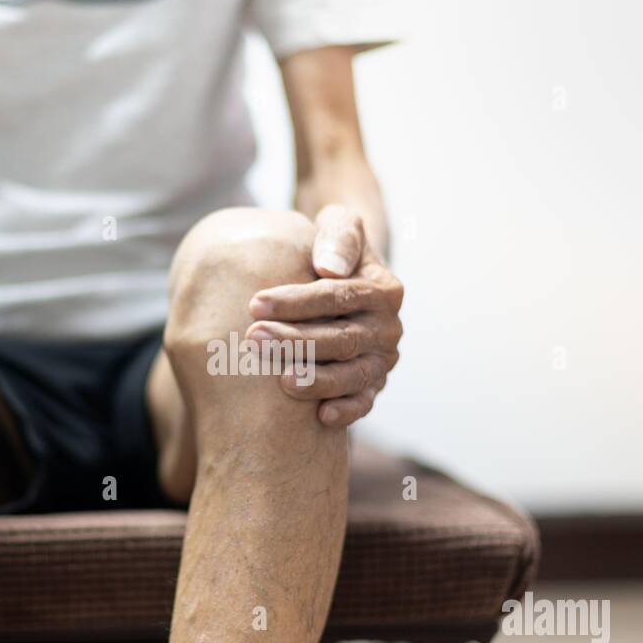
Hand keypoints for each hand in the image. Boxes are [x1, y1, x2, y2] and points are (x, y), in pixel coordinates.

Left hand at [246, 204, 403, 426]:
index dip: (298, 301)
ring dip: (317, 380)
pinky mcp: (372, 385)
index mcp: (384, 290)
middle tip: (253, 340)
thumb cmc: (331, 248)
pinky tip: (320, 417)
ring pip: (352, 375)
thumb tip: (330, 266)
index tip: (255, 304)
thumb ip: (339, 235)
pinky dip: (346, 410)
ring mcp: (382, 360)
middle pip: (342, 339)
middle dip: (297, 341)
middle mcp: (388, 328)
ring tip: (281, 381)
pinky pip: (364, 402)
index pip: (339, 297)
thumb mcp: (339, 225)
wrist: (342, 276)